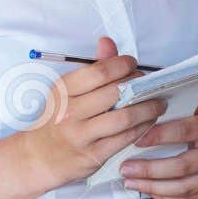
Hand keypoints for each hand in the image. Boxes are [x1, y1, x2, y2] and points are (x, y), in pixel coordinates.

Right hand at [19, 36, 166, 188]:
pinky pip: (125, 138)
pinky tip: (148, 121)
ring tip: (158, 103)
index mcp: (65, 90)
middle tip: (150, 84)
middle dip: (141, 85)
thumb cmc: (58, 119)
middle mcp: (71, 112)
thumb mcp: (67, 90)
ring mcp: (82, 135)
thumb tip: (108, 42)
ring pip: (125, 117)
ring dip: (148, 108)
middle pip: (116, 92)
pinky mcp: (93, 155)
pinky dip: (142, 127)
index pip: (101, 71)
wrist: (39, 156)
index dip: (124, 64)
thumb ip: (92, 67)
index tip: (133, 65)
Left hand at [119, 93, 197, 198]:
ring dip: (154, 187)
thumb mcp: (196, 101)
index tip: (136, 141)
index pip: (185, 131)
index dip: (159, 137)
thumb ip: (174, 109)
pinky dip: (167, 196)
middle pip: (183, 165)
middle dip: (150, 169)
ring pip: (186, 186)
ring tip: (132, 182)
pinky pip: (191, 197)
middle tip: (126, 168)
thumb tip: (139, 118)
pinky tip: (149, 190)